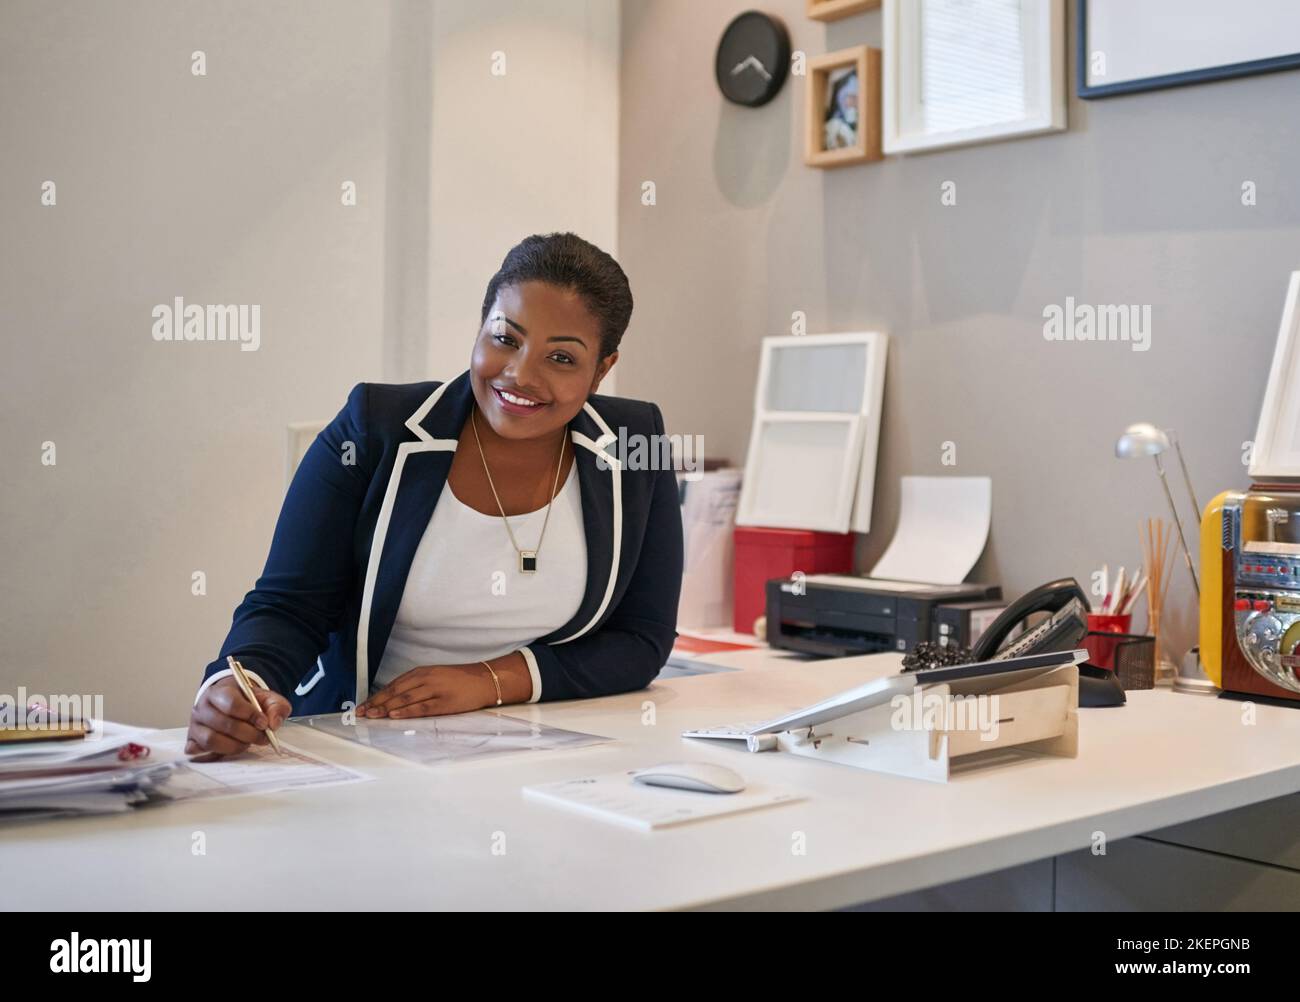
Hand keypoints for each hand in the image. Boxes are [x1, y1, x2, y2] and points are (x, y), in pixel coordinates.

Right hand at [185, 676, 290, 760]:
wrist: (232, 702)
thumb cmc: (248, 701)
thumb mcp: (267, 698)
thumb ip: (276, 707)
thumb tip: (273, 724)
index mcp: (219, 691)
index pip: (231, 703)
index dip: (250, 715)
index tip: (264, 723)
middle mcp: (202, 707)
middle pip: (223, 724)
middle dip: (247, 734)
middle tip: (262, 737)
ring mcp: (195, 724)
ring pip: (211, 740)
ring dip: (234, 746)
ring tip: (247, 743)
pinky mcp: (192, 740)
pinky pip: (199, 751)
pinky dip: (215, 753)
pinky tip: (230, 748)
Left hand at [356, 664, 494, 718]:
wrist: (484, 680)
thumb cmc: (460, 680)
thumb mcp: (436, 676)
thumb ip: (417, 684)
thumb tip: (395, 698)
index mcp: (422, 672)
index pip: (394, 685)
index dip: (377, 696)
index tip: (363, 705)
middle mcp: (426, 679)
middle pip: (396, 692)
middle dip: (376, 703)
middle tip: (361, 713)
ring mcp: (435, 690)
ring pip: (405, 699)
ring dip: (386, 708)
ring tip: (372, 715)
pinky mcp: (444, 702)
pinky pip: (421, 707)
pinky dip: (406, 711)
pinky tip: (394, 715)